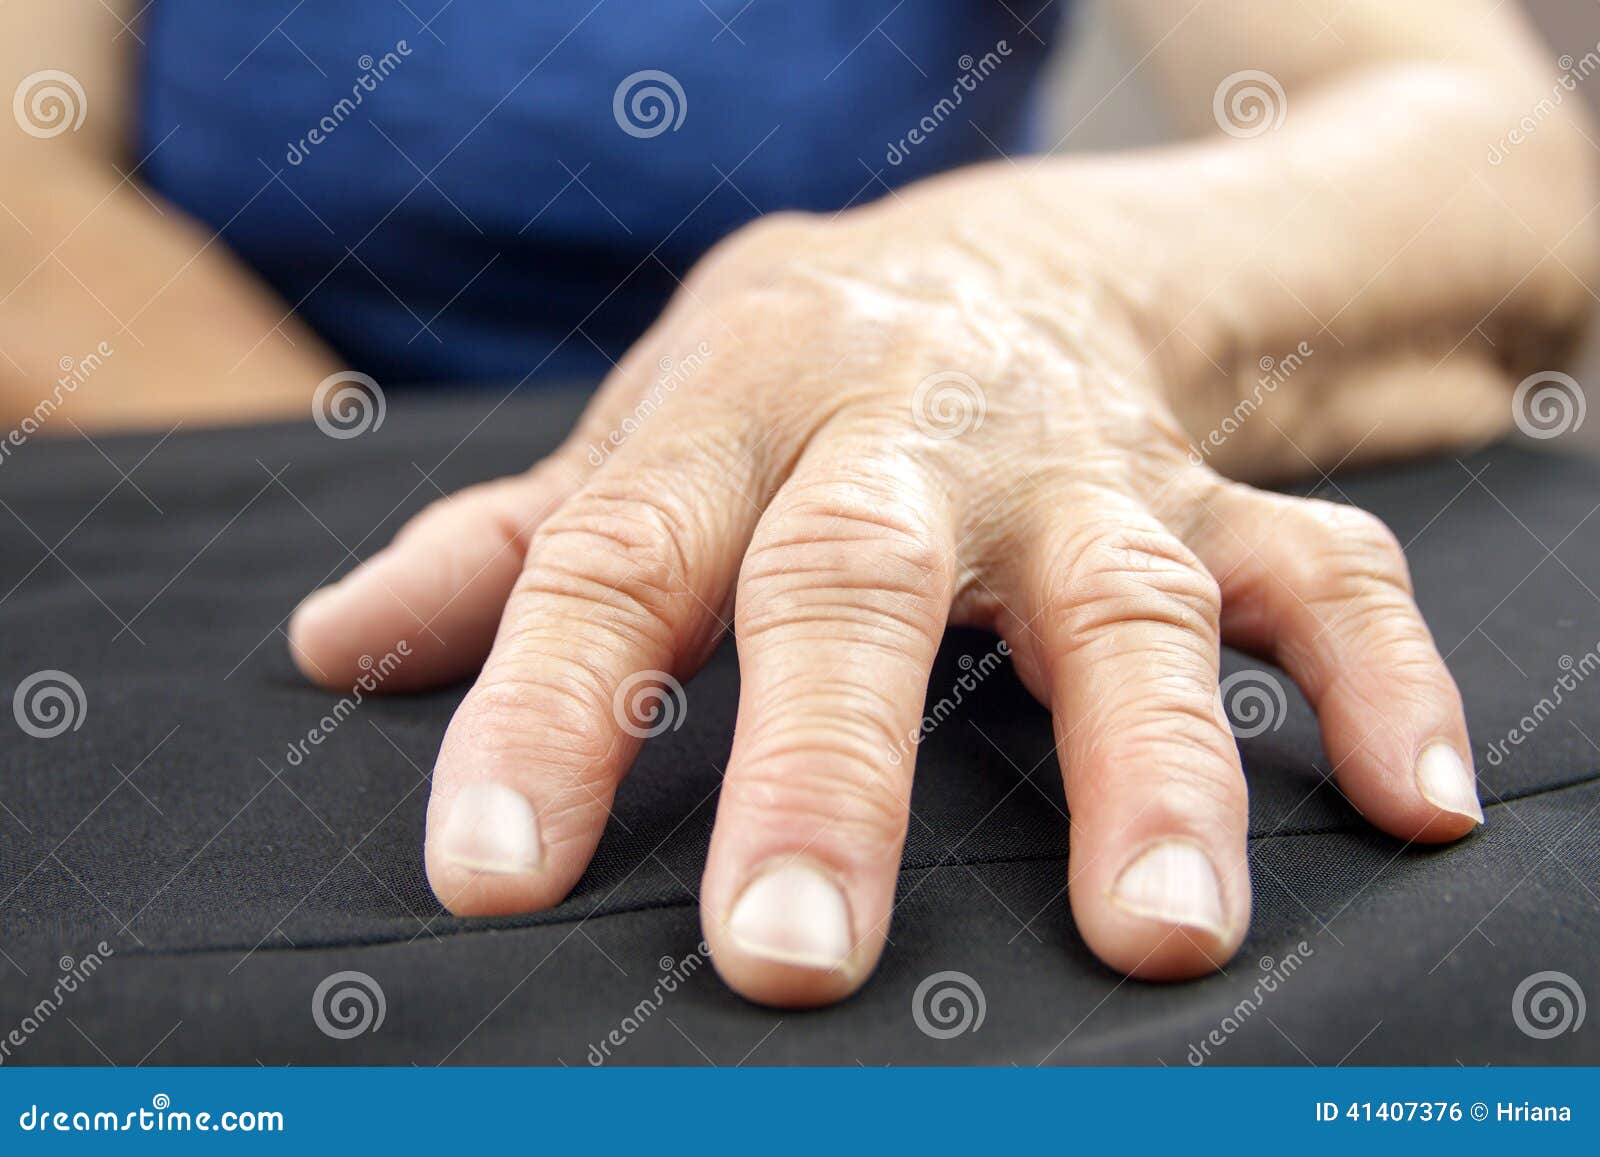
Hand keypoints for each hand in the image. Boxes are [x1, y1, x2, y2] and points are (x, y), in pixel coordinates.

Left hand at [288, 166, 1485, 1006]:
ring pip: (1121, 598)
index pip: (618, 558)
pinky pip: (1322, 571)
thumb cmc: (795, 368)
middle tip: (791, 955)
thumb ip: (511, 545)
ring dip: (1147, 761)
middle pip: (860, 585)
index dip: (546, 705)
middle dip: (829, 765)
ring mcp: (1081, 470)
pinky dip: (1377, 679)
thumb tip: (341, 648)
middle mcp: (913, 439)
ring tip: (1152, 929)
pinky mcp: (1214, 495)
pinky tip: (1415, 806)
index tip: (492, 869)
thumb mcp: (645, 427)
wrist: (1007, 249)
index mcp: (740, 416)